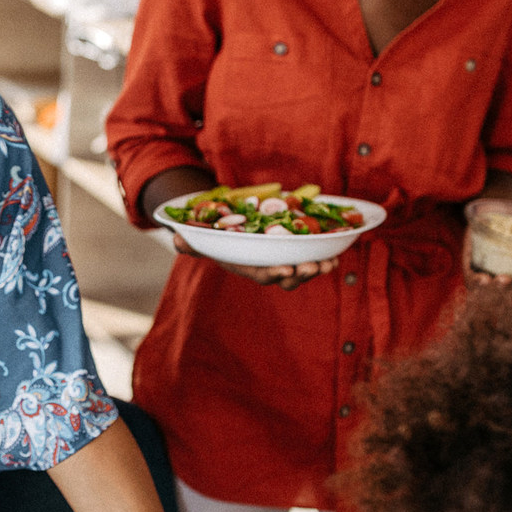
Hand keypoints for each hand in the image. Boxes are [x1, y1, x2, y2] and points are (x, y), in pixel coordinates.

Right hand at [169, 231, 335, 289]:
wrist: (231, 233)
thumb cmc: (218, 238)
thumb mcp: (203, 239)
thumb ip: (191, 241)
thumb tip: (175, 238)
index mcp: (250, 266)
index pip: (263, 274)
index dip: (275, 273)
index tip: (285, 269)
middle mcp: (269, 268)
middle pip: (288, 277)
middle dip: (301, 274)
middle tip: (311, 266)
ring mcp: (284, 261)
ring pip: (303, 270)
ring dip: (317, 268)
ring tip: (330, 264)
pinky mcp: (296, 253)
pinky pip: (312, 257)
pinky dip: (325, 257)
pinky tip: (336, 254)